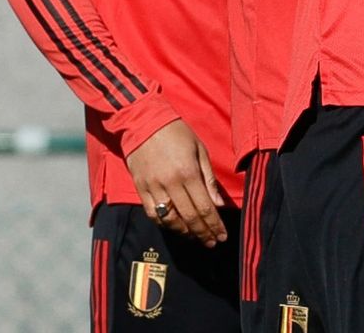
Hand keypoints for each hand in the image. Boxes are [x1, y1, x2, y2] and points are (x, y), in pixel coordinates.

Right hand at [125, 119, 227, 244]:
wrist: (143, 122)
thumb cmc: (177, 134)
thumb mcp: (200, 150)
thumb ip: (209, 179)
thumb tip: (219, 204)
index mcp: (188, 173)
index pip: (204, 207)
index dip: (214, 224)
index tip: (222, 236)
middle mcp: (170, 183)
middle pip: (189, 217)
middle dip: (203, 233)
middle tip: (213, 242)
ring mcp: (153, 187)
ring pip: (169, 219)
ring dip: (184, 232)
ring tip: (196, 237)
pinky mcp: (140, 188)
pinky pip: (152, 213)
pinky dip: (164, 224)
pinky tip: (175, 227)